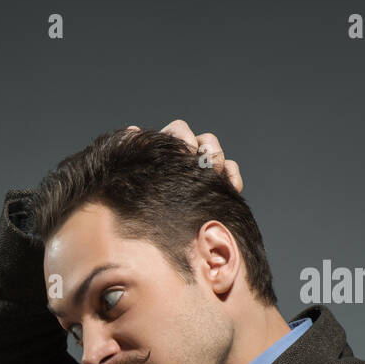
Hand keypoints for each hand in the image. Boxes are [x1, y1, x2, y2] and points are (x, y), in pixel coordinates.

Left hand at [127, 118, 242, 192]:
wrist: (150, 233)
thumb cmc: (135, 200)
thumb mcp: (131, 174)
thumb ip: (131, 151)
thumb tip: (133, 130)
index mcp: (165, 149)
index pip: (179, 130)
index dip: (185, 136)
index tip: (188, 149)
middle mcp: (186, 156)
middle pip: (205, 140)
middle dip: (207, 149)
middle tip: (204, 165)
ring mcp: (202, 170)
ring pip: (217, 155)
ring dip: (219, 161)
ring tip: (215, 177)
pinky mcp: (217, 184)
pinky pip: (230, 173)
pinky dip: (233, 178)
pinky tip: (233, 188)